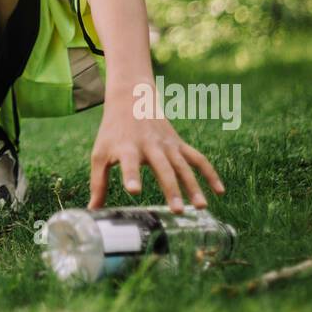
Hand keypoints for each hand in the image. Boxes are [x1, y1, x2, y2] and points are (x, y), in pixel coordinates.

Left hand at [88, 84, 224, 213]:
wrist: (131, 99)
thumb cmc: (112, 132)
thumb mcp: (99, 154)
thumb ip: (98, 183)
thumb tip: (92, 212)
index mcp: (127, 148)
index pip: (129, 164)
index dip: (131, 176)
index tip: (134, 191)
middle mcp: (150, 146)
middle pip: (162, 169)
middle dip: (171, 189)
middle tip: (177, 210)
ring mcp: (167, 145)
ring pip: (183, 166)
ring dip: (193, 186)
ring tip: (200, 207)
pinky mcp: (178, 144)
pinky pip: (197, 159)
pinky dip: (210, 173)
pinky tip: (220, 191)